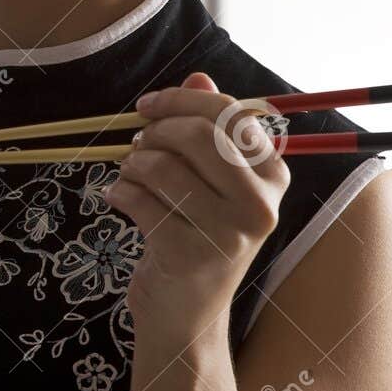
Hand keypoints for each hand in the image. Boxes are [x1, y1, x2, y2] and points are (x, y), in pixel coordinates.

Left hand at [104, 71, 290, 344]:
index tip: (147, 107)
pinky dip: (120, 193)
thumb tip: (198, 77)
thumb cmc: (196, 235)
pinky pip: (141, 201)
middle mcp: (261, 204)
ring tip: (129, 177)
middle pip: (199, 137)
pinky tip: (118, 200)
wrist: (186, 313)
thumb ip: (207, 127)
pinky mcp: (192, 255)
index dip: (181, 101)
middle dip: (155, 132)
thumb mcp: (209, 181)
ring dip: (133, 165)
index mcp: (272, 176)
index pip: (230, 114)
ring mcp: (230, 233)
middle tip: (136, 145)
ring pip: (165, 168)